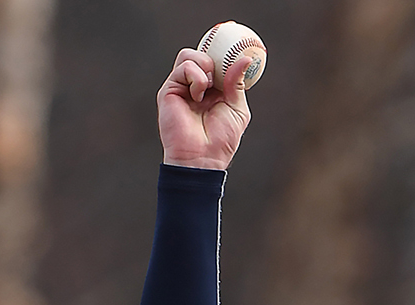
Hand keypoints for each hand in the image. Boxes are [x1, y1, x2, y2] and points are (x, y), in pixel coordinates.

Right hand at [158, 47, 250, 169]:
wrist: (202, 157)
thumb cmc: (221, 139)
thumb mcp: (237, 108)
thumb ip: (237, 83)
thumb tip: (245, 59)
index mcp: (213, 89)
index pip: (215, 61)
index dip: (223, 50)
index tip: (235, 37)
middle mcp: (196, 85)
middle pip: (201, 53)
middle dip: (214, 57)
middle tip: (222, 72)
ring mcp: (181, 86)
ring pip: (189, 55)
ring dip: (204, 66)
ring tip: (209, 88)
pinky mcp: (169, 89)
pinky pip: (183, 66)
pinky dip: (196, 76)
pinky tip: (199, 94)